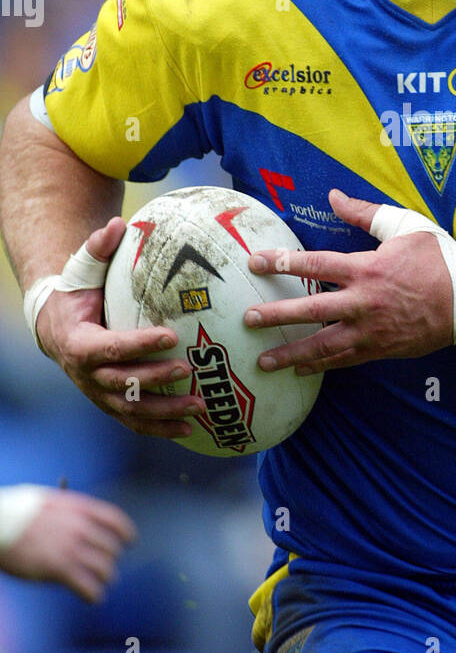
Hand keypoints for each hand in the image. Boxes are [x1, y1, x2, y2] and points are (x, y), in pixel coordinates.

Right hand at [0, 488, 136, 602]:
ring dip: (105, 579)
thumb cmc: (14, 513)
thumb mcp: (46, 500)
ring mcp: (71, 548)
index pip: (115, 520)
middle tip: (104, 569)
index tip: (130, 542)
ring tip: (99, 584)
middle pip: (112, 548)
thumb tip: (80, 519)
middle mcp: (80, 527)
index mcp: (78, 508)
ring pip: (106, 570)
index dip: (126, 533)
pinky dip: (93, 595)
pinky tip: (91, 597)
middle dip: (110, 560)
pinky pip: (89, 587)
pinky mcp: (59, 570)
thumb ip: (66, 510)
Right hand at [36, 217, 203, 438]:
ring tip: (201, 408)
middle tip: (190, 369)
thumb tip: (118, 223)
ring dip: (166, 413)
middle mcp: (88, 376)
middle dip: (157, 379)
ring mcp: (99, 395)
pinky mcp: (111, 406)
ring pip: (133, 410)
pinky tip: (193, 429)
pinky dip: (162, 429)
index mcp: (80, 344)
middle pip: (123, 383)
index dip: (140, 344)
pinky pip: (137, 422)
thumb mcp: (81, 271)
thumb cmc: (77, 295)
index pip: (112, 347)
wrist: (56, 329)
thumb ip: (98, 248)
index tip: (170, 335)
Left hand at [243, 190, 453, 373]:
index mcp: (366, 268)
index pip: (314, 264)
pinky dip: (320, 366)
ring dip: (291, 353)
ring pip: (323, 345)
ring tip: (262, 360)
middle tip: (248, 319)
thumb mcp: (404, 226)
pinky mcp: (380, 349)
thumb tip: (332, 195)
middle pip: (310, 311)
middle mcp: (363, 302)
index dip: (282, 262)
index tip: (255, 262)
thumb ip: (364, 212)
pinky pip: (344, 360)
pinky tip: (299, 370)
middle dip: (276, 315)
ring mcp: (371, 330)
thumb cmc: (439, 260)